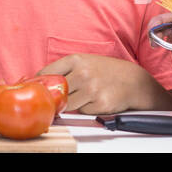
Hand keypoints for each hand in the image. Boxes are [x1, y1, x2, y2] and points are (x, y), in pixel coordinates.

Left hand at [37, 53, 161, 113]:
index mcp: (75, 59)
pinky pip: (83, 111)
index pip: (46, 72)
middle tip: (56, 99)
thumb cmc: (106, 71)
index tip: (37, 89)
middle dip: (55, 98)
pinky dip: (86, 109)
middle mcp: (83, 73)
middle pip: (56, 92)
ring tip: (81, 97)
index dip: (40, 83)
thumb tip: (42, 82)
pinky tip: (95, 101)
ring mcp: (92, 89)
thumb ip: (64, 70)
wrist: (133, 80)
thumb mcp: (84, 62)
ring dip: (71, 105)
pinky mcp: (100, 104)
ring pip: (68, 105)